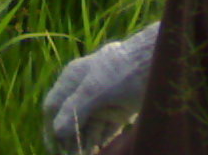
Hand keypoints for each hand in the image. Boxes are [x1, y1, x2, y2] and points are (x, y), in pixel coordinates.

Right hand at [42, 23, 157, 151]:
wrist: (157, 60)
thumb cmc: (122, 71)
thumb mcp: (95, 88)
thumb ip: (75, 108)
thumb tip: (56, 130)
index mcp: (72, 80)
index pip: (54, 106)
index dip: (50, 128)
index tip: (54, 149)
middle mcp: (84, 90)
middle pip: (71, 119)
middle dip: (70, 138)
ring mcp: (103, 100)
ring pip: (89, 126)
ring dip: (86, 142)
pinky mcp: (120, 110)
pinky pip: (106, 128)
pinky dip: (102, 140)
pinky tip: (101, 150)